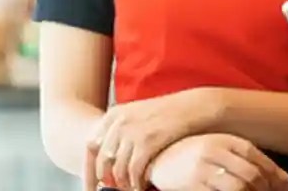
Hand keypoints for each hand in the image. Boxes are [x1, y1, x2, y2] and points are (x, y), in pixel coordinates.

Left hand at [88, 88, 220, 190]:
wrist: (198, 106)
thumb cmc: (171, 114)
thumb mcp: (140, 115)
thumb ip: (122, 133)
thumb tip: (107, 158)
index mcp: (114, 115)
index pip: (90, 147)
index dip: (90, 169)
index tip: (93, 184)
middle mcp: (119, 122)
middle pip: (102, 161)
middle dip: (106, 181)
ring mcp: (133, 131)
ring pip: (117, 169)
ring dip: (124, 185)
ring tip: (132, 190)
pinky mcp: (148, 141)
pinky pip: (134, 170)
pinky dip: (136, 182)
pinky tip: (143, 186)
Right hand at [148, 134, 287, 190]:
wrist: (159, 157)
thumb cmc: (196, 153)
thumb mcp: (222, 148)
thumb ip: (249, 159)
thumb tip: (285, 179)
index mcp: (227, 140)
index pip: (258, 158)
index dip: (275, 176)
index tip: (286, 188)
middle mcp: (215, 152)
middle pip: (251, 174)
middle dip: (266, 189)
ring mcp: (202, 169)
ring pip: (238, 187)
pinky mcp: (192, 185)